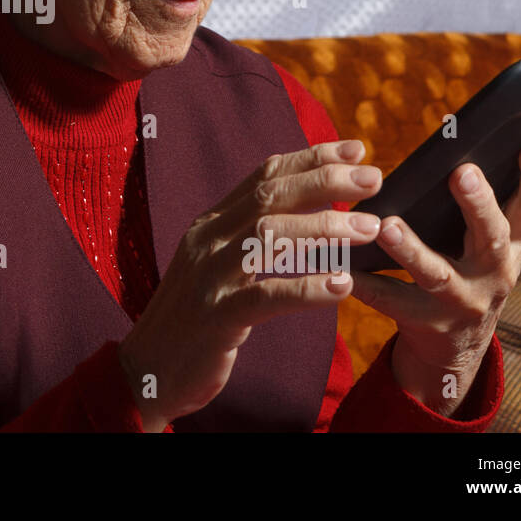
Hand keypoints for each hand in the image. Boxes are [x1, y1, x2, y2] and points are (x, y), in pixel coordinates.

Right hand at [118, 139, 384, 430]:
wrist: (147, 369)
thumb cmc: (195, 319)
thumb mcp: (218, 266)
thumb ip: (251, 239)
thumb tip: (308, 215)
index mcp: (211, 224)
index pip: (264, 176)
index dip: (311, 158)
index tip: (356, 151)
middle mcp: (208, 240)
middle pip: (270, 196)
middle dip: (325, 181)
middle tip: (373, 180)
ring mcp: (210, 276)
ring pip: (269, 236)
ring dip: (325, 228)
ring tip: (370, 229)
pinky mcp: (217, 317)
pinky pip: (267, 296)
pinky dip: (308, 288)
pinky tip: (342, 285)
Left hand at [349, 136, 520, 416]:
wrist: (457, 348)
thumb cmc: (477, 272)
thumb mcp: (508, 241)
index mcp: (515, 246)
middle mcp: (495, 274)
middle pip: (492, 236)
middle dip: (479, 204)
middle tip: (461, 173)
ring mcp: (461, 301)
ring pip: (436, 273)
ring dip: (412, 249)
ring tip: (387, 225)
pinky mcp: (425, 322)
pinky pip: (391, 300)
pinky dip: (366, 285)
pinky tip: (344, 269)